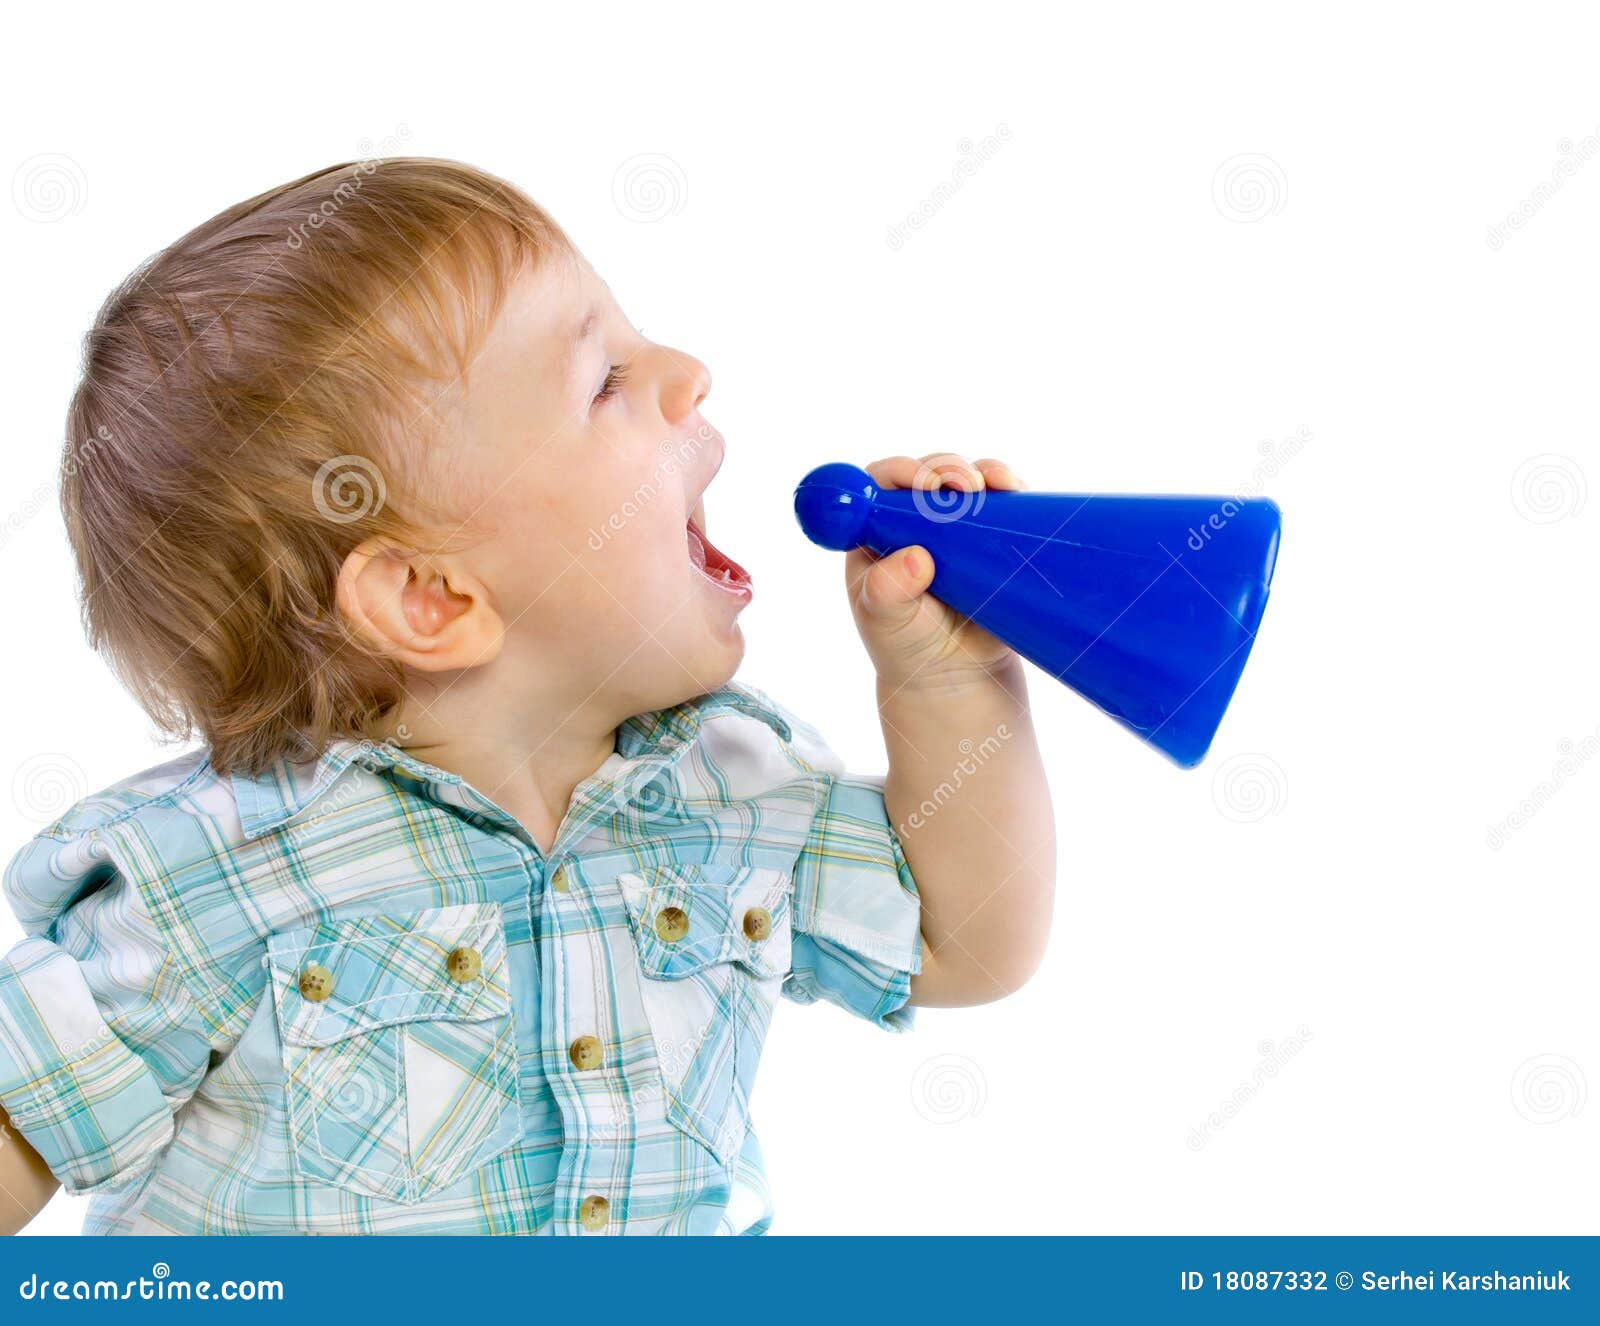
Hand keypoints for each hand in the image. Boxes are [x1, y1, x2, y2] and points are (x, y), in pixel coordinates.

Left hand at [845, 452, 1026, 692]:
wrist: (954, 674)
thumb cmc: (905, 645)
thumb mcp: (886, 622)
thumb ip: (888, 591)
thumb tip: (914, 558)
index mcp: (875, 532)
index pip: (880, 484)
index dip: (901, 472)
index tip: (925, 484)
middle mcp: (913, 520)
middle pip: (927, 473)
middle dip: (947, 469)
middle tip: (966, 486)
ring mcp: (955, 526)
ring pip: (967, 479)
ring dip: (983, 473)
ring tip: (998, 487)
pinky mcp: (992, 535)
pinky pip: (1003, 502)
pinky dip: (1011, 491)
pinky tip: (1016, 494)